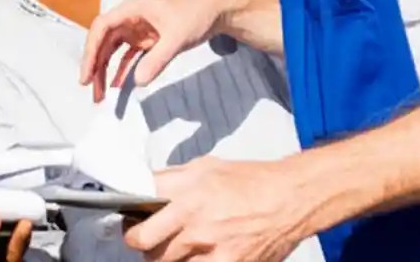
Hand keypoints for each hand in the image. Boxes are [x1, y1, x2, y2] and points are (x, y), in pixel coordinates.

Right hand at [80, 0, 231, 102]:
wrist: (218, 10)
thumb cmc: (195, 15)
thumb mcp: (177, 37)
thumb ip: (158, 59)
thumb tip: (138, 83)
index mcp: (131, 10)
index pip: (101, 28)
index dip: (91, 52)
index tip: (87, 75)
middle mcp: (130, 19)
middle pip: (104, 42)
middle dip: (96, 67)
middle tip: (92, 92)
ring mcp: (138, 30)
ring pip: (114, 51)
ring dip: (106, 71)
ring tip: (101, 96)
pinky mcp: (148, 40)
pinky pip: (128, 57)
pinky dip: (122, 71)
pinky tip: (118, 87)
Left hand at [123, 156, 310, 261]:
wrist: (290, 199)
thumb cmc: (250, 180)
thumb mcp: (205, 166)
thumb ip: (172, 179)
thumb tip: (144, 186)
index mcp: (187, 196)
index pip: (139, 213)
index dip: (129, 221)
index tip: (130, 220)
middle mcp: (196, 226)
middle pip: (145, 246)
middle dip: (141, 242)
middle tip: (146, 237)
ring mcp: (213, 251)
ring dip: (165, 257)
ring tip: (174, 246)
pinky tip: (197, 255)